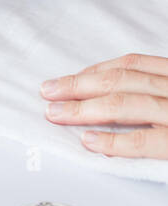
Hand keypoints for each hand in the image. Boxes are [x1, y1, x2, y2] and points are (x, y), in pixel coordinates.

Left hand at [41, 54, 167, 159]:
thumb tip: (112, 96)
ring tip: (57, 114)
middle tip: (49, 92)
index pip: (132, 64)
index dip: (96, 70)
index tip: (69, 78)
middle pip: (120, 81)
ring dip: (84, 109)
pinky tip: (89, 141)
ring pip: (124, 105)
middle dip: (79, 86)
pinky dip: (114, 140)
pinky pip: (143, 141)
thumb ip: (156, 91)